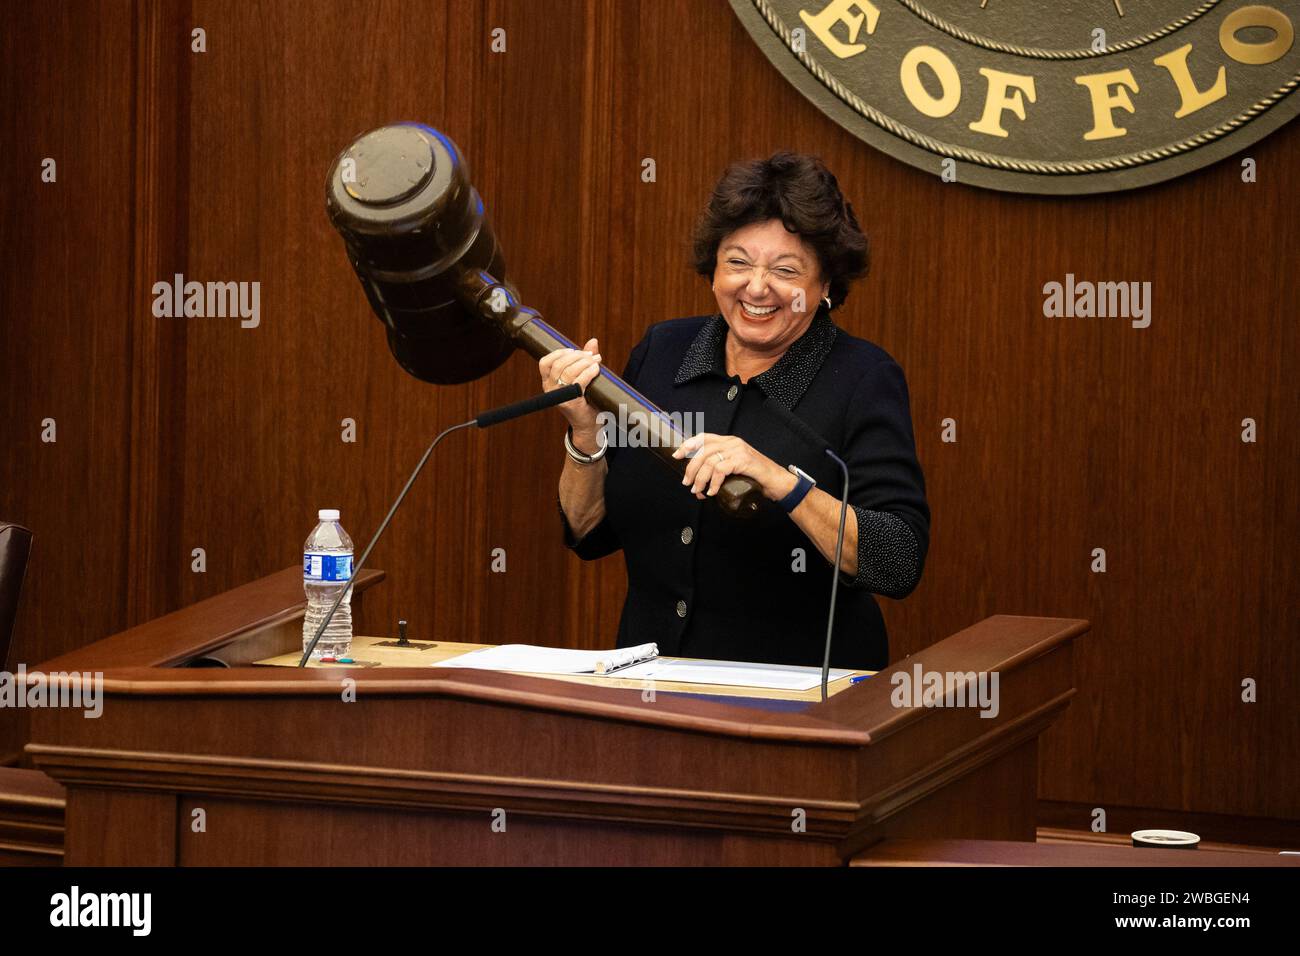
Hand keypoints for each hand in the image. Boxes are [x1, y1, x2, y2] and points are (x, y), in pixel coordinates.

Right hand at [539, 338, 602, 437]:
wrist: (588, 425)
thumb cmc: (585, 400)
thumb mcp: (582, 376)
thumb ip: (584, 359)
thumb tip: (593, 340)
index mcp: (548, 382)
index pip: (545, 362)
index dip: (559, 352)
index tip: (574, 349)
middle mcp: (550, 389)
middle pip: (559, 364)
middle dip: (577, 356)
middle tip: (592, 355)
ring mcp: (559, 397)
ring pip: (568, 371)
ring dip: (585, 362)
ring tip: (596, 361)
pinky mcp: (570, 403)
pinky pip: (579, 381)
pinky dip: (589, 372)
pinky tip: (596, 369)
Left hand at [671, 433, 797, 500]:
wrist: (777, 482)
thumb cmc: (756, 478)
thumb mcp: (734, 468)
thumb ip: (720, 468)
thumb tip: (699, 480)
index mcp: (729, 441)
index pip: (704, 437)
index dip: (688, 445)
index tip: (676, 455)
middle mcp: (733, 442)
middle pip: (703, 450)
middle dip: (691, 468)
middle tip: (688, 483)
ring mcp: (738, 450)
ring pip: (709, 461)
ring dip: (700, 478)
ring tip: (699, 491)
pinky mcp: (744, 460)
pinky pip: (721, 469)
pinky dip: (713, 482)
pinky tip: (712, 491)